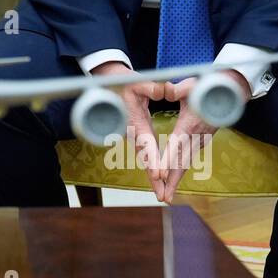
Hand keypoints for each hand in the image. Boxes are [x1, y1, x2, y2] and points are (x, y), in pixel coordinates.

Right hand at [92, 61, 168, 200]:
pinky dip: (151, 169)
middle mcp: (135, 133)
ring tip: (162, 195)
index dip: (153, 159)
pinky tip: (158, 180)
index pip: (146, 143)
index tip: (159, 173)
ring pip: (145, 160)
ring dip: (153, 178)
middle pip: (145, 158)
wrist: (111, 85)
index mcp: (136, 122)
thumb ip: (151, 87)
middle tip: (162, 195)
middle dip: (153, 177)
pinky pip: (146, 156)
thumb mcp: (137, 82)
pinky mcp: (139, 136)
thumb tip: (166, 90)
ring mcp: (136, 136)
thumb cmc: (125, 83)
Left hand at [158, 69, 247, 201]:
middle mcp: (197, 136)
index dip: (168, 159)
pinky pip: (190, 159)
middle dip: (172, 180)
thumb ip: (179, 89)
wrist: (229, 91)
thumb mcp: (192, 84)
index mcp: (191, 123)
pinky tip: (174, 181)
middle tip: (163, 198)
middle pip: (182, 161)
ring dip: (176, 180)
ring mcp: (201, 140)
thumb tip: (168, 90)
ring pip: (186, 163)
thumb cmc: (207, 85)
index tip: (160, 175)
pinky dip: (181, 171)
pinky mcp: (203, 141)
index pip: (177, 144)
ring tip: (166, 196)